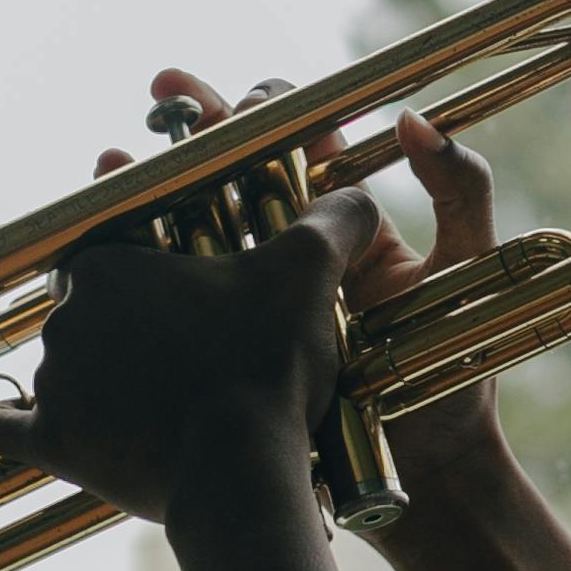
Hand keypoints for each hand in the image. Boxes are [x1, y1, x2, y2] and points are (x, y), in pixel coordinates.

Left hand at [0, 176, 370, 534]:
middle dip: (124, 325)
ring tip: (149, 398)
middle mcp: (63, 315)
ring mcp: (51, 381)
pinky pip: (2, 427)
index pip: (113, 253)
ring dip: (91, 375)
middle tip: (180, 351)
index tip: (183, 296)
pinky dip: (6, 421)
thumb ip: (333, 221)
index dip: (149, 273)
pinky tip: (9, 420)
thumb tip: (357, 196)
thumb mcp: (308, 274)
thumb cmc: (265, 365)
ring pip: (61, 364)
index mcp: (108, 264)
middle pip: (87, 309)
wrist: (239, 473)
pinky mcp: (48, 442)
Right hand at [106, 70, 518, 502]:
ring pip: (187, 227)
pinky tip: (102, 244)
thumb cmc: (455, 375)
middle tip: (163, 97)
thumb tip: (409, 118)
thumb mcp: (468, 270)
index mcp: (342, 225)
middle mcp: (291, 255)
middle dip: (189, 130)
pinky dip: (134, 266)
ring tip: (115, 161)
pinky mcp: (222, 349)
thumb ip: (459, 189)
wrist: (423, 474)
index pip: (293, 145)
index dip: (259, 109)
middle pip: (228, 172)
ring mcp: (252, 303)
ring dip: (148, 188)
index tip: (237, 98)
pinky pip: (172, 299)